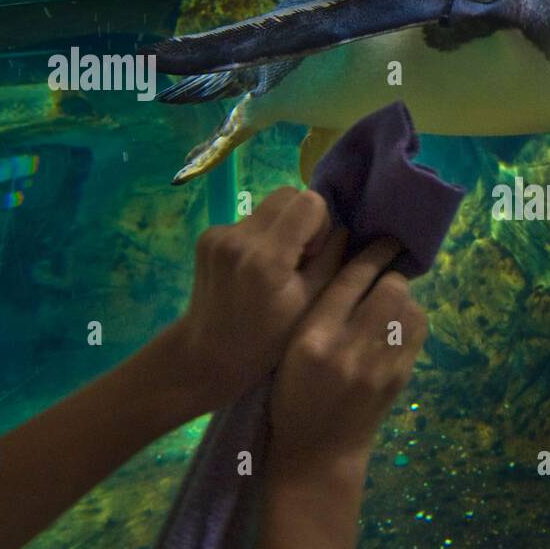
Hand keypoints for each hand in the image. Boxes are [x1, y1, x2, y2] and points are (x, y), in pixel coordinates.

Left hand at [173, 188, 347, 415]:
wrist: (207, 354)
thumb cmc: (267, 341)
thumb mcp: (311, 306)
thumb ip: (332, 262)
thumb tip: (342, 230)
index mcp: (268, 257)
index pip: (309, 202)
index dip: (320, 225)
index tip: (313, 256)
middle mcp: (239, 238)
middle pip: (288, 194)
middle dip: (302, 219)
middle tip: (299, 257)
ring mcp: (218, 234)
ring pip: (268, 206)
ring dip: (281, 228)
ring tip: (276, 265)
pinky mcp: (207, 235)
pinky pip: (249, 220)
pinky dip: (260, 237)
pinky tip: (255, 268)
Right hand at [268, 237, 427, 471]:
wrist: (318, 452)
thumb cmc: (292, 395)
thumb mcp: (288, 350)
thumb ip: (315, 308)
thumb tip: (347, 261)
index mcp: (312, 338)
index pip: (350, 281)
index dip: (370, 253)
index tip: (382, 237)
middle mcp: (348, 349)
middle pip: (389, 289)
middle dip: (389, 275)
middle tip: (382, 275)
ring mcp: (380, 366)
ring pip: (409, 308)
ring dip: (402, 297)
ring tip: (387, 301)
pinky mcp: (400, 378)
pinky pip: (418, 331)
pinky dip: (411, 319)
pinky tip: (396, 323)